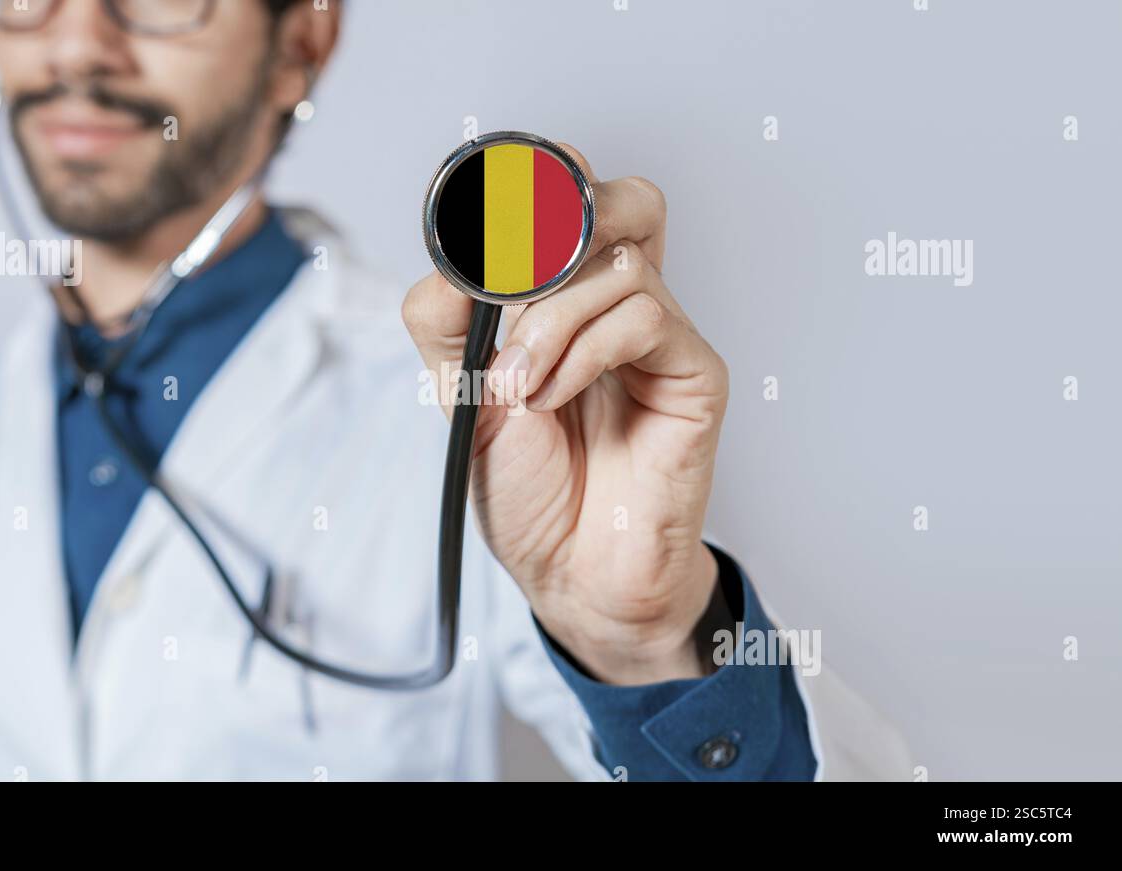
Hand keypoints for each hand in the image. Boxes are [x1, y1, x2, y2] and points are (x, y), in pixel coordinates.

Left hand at [403, 145, 729, 684]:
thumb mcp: (461, 398)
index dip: (542, 189)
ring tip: (519, 387)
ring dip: (551, 322)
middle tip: (513, 282)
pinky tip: (554, 398)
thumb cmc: (530, 491)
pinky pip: (645, 318)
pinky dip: (584, 351)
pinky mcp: (695, 375)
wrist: (570, 574)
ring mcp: (663, 340)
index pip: (575, 206)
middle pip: (630, 202)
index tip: (487, 222)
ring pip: (622, 263)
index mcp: (569, 304)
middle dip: (566, 222)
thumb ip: (447, 325)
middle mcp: (620, 310)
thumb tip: (448, 262)